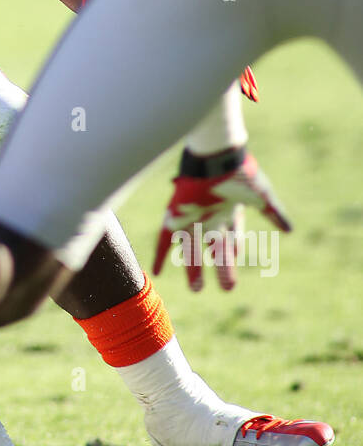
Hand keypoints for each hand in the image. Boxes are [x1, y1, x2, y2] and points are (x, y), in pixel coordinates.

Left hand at [152, 146, 291, 290]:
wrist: (214, 156)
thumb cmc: (239, 173)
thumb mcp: (261, 195)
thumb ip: (274, 212)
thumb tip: (290, 230)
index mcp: (229, 211)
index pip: (233, 237)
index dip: (235, 251)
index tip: (238, 260)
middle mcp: (210, 217)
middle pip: (216, 249)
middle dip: (221, 268)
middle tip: (228, 288)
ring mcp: (192, 218)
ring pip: (192, 249)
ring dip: (194, 269)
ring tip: (196, 290)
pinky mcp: (175, 216)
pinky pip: (165, 240)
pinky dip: (161, 255)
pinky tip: (156, 271)